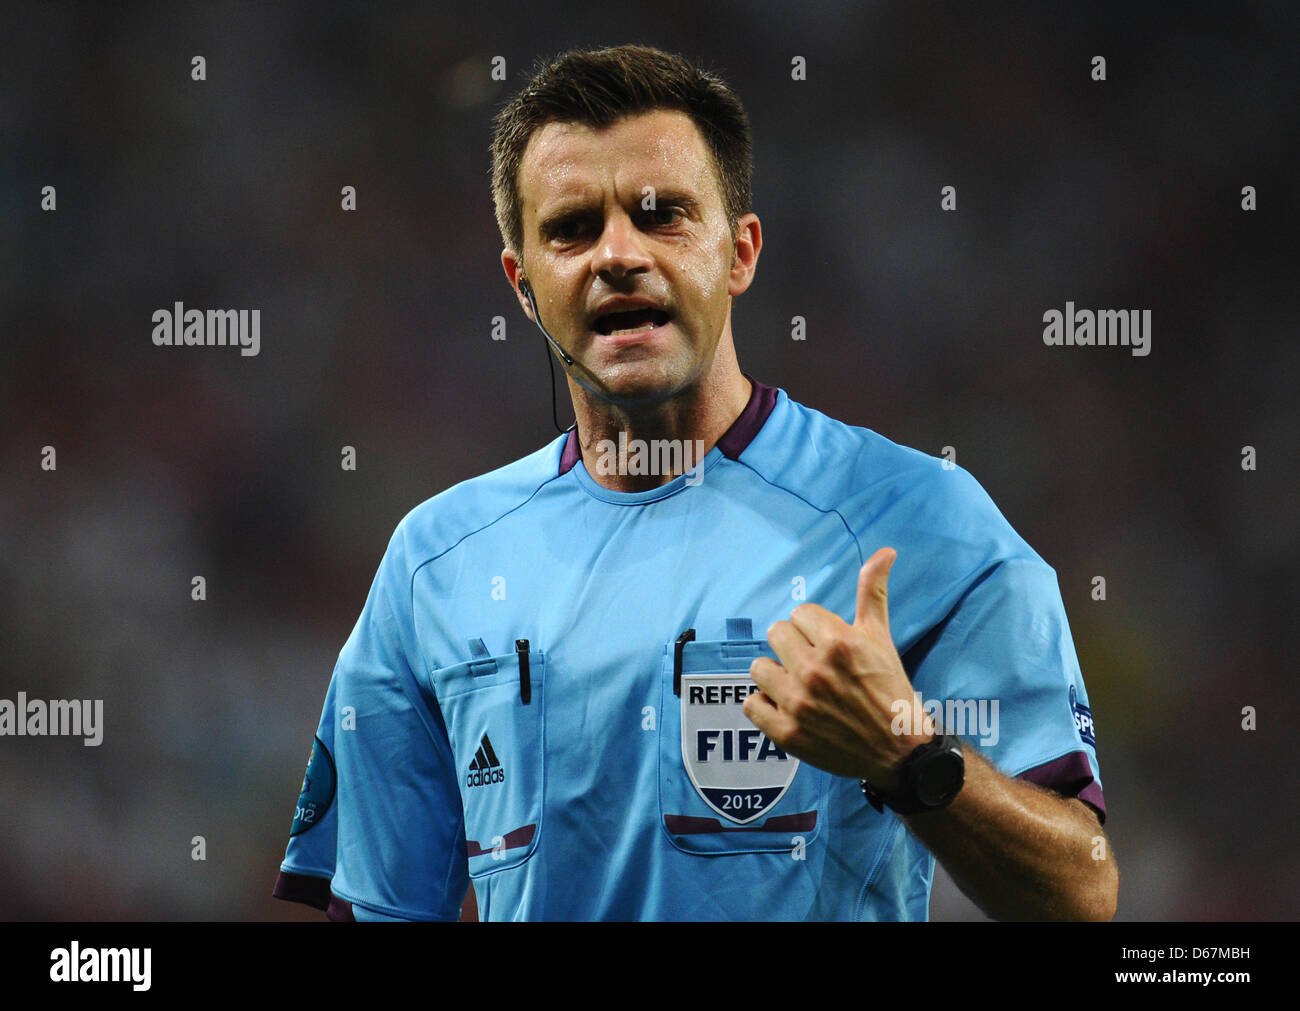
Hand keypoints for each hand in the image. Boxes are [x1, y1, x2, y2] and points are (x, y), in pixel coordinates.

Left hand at [743, 547, 933, 791]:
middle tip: (812, 664)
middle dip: (793, 646)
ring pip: (759, 667)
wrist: (898, 749)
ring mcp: (797, 703)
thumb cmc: (889, 689)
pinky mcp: (786, 733)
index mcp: (838, 643)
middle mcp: (814, 670)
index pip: (799, 613)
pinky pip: (751, 704)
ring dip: (775, 674)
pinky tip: (786, 707)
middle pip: (776, 634)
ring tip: (798, 686)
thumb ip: (873, 592)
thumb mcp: (881, 638)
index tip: (827, 645)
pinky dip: (764, 706)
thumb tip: (885, 551)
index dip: (813, 628)